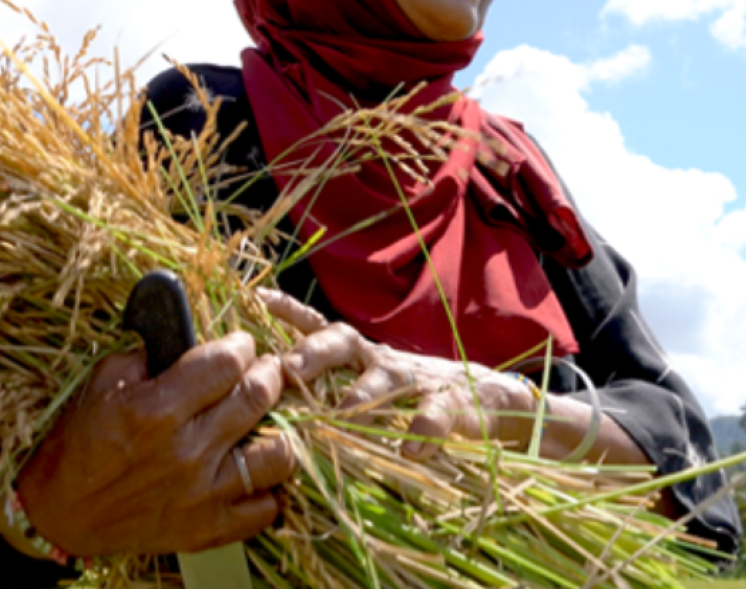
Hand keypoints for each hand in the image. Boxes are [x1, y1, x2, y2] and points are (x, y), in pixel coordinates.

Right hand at [4, 330, 293, 557]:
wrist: (62, 511)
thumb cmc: (80, 441)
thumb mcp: (104, 381)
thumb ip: (150, 355)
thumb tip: (190, 338)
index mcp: (156, 410)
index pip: (227, 363)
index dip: (240, 346)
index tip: (240, 345)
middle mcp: (185, 452)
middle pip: (258, 397)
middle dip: (268, 374)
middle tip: (262, 370)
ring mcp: (201, 495)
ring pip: (276, 455)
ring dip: (277, 430)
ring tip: (264, 421)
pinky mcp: (207, 528)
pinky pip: (265, 509)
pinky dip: (268, 488)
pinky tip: (254, 471)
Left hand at [260, 289, 533, 460]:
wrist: (488, 401)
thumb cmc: (414, 397)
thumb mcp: (369, 382)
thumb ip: (331, 384)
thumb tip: (274, 391)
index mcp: (360, 356)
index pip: (319, 328)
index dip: (290, 313)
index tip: (257, 298)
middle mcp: (382, 361)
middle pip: (342, 342)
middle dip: (313, 352)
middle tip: (289, 368)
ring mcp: (417, 380)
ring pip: (385, 376)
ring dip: (362, 392)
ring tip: (342, 411)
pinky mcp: (452, 405)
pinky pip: (437, 413)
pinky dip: (426, 429)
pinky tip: (412, 448)